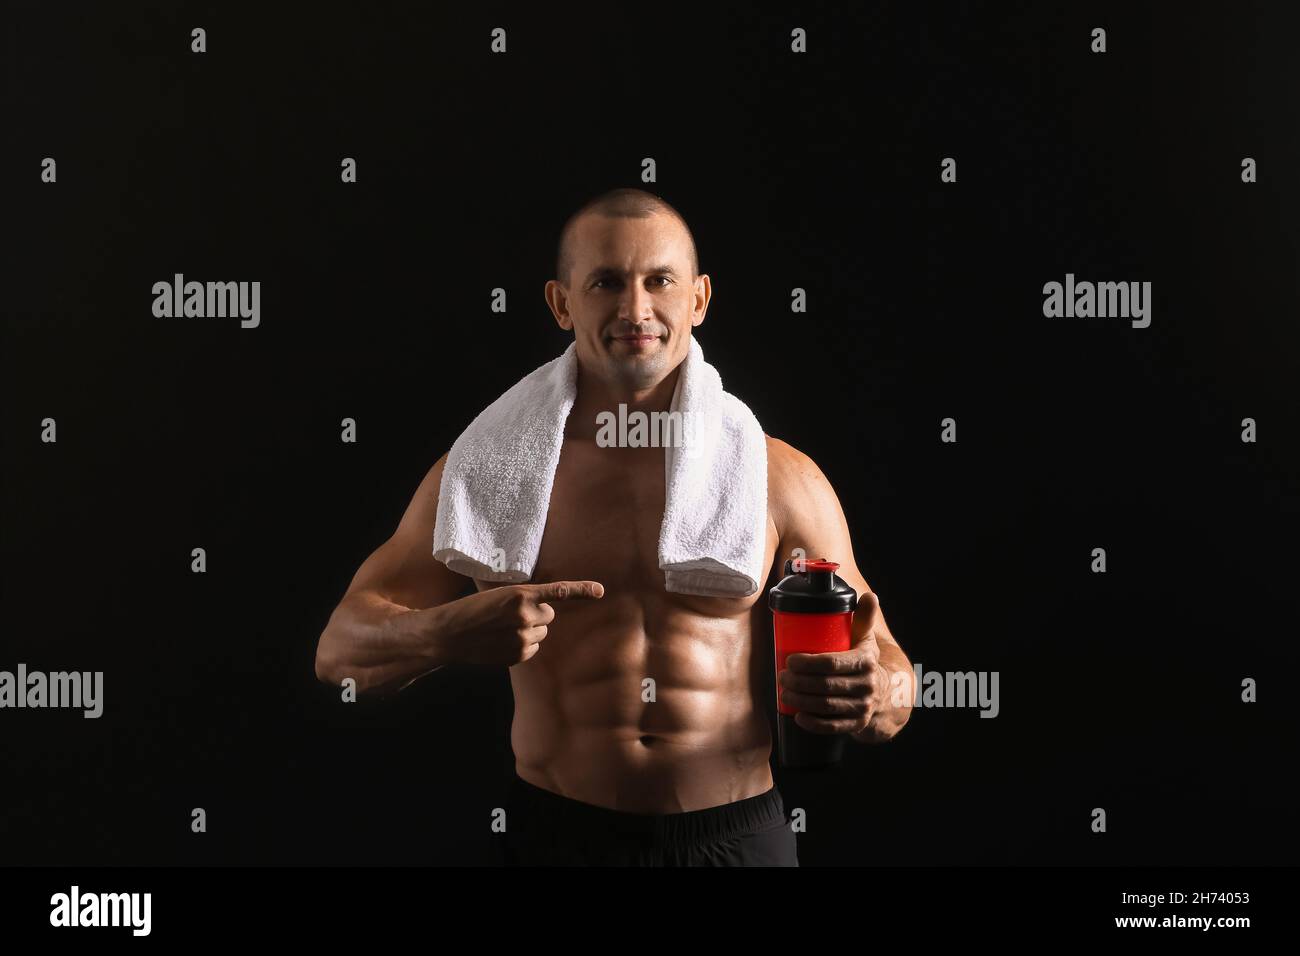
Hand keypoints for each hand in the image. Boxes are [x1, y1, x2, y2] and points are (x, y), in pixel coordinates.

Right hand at [437, 580, 603, 667]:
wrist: (448, 635)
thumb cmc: (471, 610)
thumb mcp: (497, 594)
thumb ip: (522, 598)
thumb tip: (546, 604)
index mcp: (520, 595)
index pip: (558, 592)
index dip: (581, 590)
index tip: (600, 591)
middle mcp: (525, 616)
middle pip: (549, 615)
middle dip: (536, 614)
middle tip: (511, 615)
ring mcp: (522, 638)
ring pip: (542, 632)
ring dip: (530, 630)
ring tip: (503, 629)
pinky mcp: (518, 655)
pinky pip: (533, 648)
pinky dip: (523, 645)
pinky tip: (502, 642)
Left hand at [779, 617, 887, 735]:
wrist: (885, 693)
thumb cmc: (864, 661)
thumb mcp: (865, 639)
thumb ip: (864, 617)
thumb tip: (871, 596)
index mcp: (866, 662)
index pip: (832, 662)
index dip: (807, 663)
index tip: (790, 660)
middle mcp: (867, 686)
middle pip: (825, 685)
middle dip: (798, 682)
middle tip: (781, 676)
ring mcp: (863, 707)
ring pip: (826, 706)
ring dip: (801, 700)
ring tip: (784, 692)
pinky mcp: (857, 724)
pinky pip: (833, 726)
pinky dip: (813, 723)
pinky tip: (798, 716)